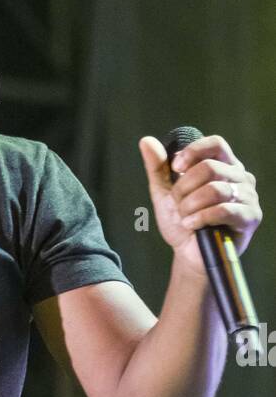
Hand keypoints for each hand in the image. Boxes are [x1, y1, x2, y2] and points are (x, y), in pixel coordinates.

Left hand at [138, 133, 261, 272]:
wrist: (188, 255)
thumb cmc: (182, 222)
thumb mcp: (165, 193)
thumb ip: (157, 168)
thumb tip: (146, 141)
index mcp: (224, 166)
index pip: (215, 144)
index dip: (193, 152)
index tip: (175, 168)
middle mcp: (240, 177)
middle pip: (210, 167)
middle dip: (185, 188)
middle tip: (178, 205)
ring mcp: (248, 196)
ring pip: (215, 189)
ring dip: (191, 205)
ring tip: (185, 218)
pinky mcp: (250, 217)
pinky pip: (224, 209)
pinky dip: (201, 217)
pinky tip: (191, 225)